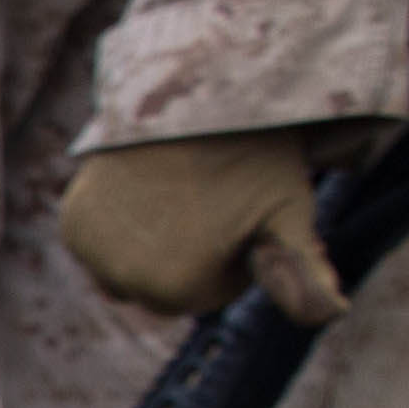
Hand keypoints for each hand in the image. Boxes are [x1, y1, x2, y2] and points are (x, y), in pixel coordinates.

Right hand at [60, 129, 347, 325]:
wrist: (198, 93)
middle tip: (208, 205)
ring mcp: (91, 252)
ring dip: (148, 247)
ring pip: (126, 271)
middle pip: (159, 292)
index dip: (229, 261)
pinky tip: (143, 190)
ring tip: (176, 195)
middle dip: (185, 259)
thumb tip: (336, 313)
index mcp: (177, 290)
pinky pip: (98, 246)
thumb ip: (304, 276)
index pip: (203, 299)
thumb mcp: (287, 216)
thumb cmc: (254, 157)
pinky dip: (117, 227)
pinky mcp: (72, 223)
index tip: (240, 218)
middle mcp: (123, 281)